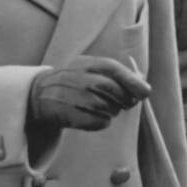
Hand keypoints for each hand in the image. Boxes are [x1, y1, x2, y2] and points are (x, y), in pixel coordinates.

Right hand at [27, 56, 150, 131]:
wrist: (40, 93)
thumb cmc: (75, 82)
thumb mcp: (91, 70)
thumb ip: (117, 75)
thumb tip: (143, 85)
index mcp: (86, 63)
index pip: (113, 68)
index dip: (132, 81)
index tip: (145, 92)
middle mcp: (77, 77)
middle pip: (111, 89)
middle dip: (124, 99)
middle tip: (126, 103)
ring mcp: (71, 95)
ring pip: (105, 107)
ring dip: (113, 111)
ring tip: (106, 109)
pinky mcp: (67, 114)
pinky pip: (97, 122)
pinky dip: (103, 122)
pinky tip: (96, 117)